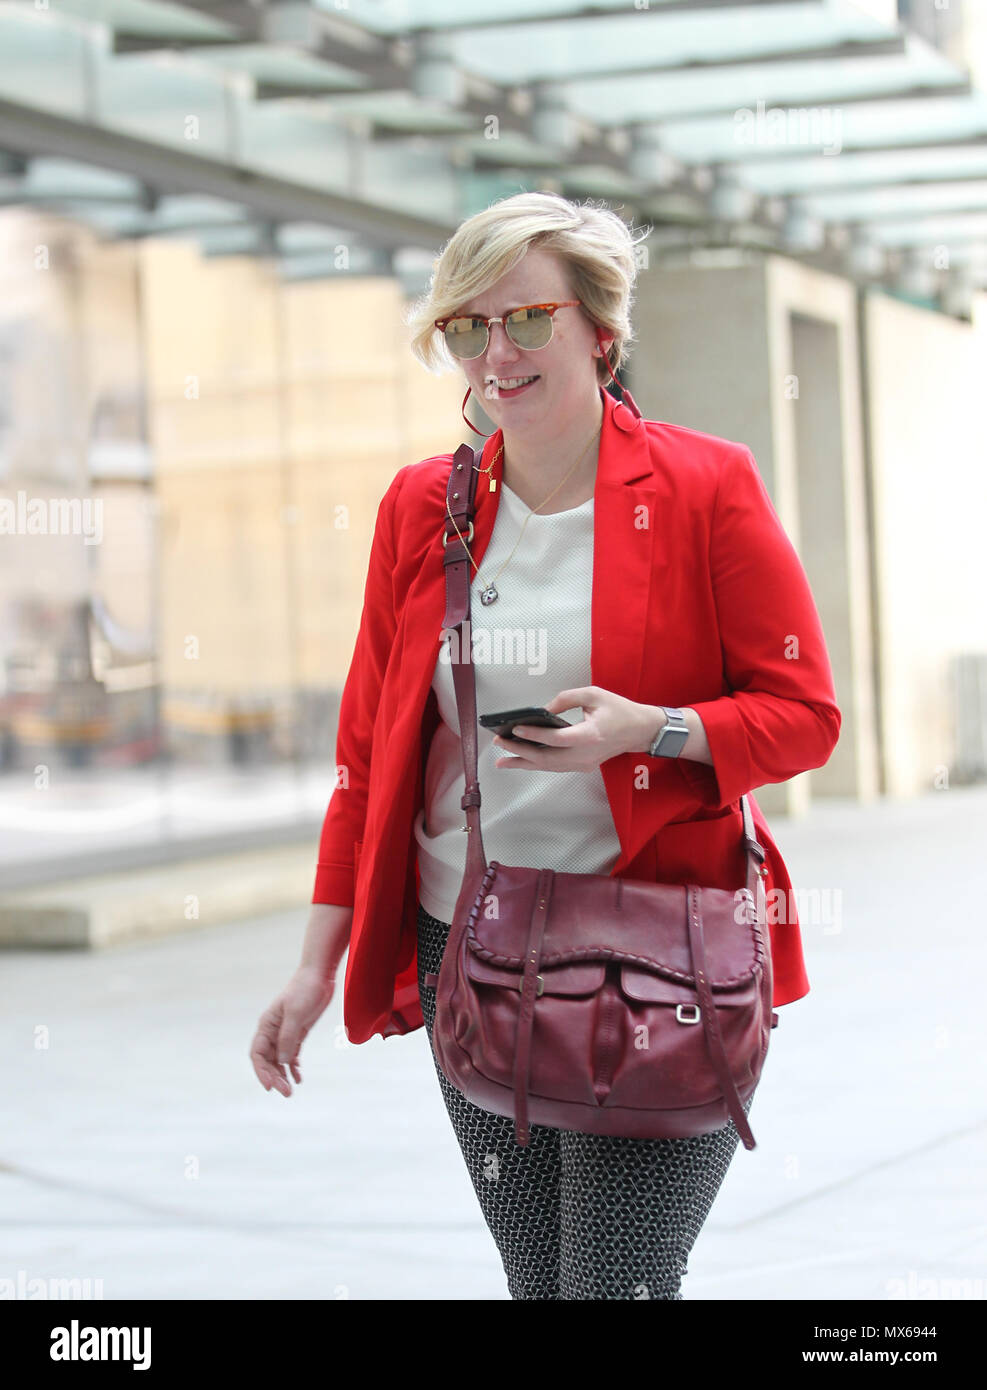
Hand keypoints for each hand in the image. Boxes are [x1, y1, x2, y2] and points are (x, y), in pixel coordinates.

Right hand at [249, 964, 335, 1097]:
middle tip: (286, 1093)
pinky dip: (293, 1066)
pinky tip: (299, 1078)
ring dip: (283, 1075)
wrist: (319, 974)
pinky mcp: (299, 1032)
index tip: (269, 1086)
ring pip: (279, 1059)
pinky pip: (292, 1054)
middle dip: (274, 1077)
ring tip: (290, 1091)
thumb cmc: (305, 990)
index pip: (257, 1053)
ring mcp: (286, 1031)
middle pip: (268, 1060)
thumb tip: (280, 1061)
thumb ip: (287, 1037)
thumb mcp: (295, 1013)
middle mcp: (273, 1030)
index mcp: (267, 1024)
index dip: (261, 1071)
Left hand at [491, 685, 656, 773]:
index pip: (556, 739)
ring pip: (549, 767)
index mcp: (591, 735)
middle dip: (520, 752)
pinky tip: (522, 761)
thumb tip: (542, 709)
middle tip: (499, 743)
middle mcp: (586, 754)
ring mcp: (584, 763)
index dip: (534, 734)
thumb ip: (566, 699)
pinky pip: (555, 767)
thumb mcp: (594, 694)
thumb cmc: (619, 710)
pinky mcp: (583, 766)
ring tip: (502, 760)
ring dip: (524, 763)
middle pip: (547, 759)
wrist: (640, 730)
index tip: (515, 727)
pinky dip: (537, 764)